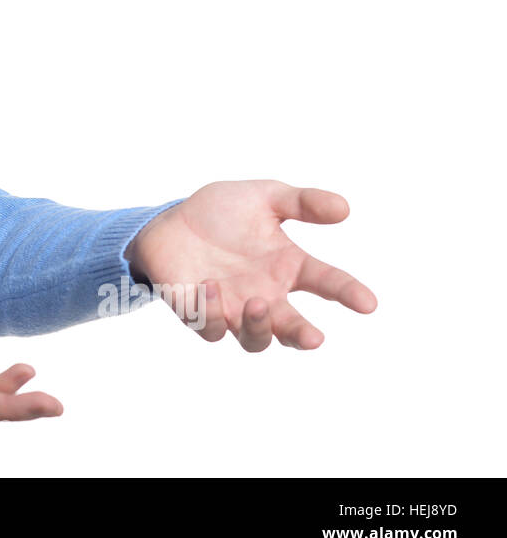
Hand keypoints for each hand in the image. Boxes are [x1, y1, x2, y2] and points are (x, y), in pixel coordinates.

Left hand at [124, 180, 376, 351]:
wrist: (169, 220)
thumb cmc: (221, 213)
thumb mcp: (263, 197)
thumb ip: (301, 202)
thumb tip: (345, 208)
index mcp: (287, 266)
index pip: (327, 283)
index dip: (349, 293)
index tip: (368, 303)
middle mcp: (265, 294)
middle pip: (292, 328)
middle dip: (303, 335)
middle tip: (315, 338)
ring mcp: (232, 308)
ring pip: (255, 339)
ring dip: (260, 327)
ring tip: (257, 303)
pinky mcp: (199, 313)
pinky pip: (210, 328)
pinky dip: (212, 314)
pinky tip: (209, 286)